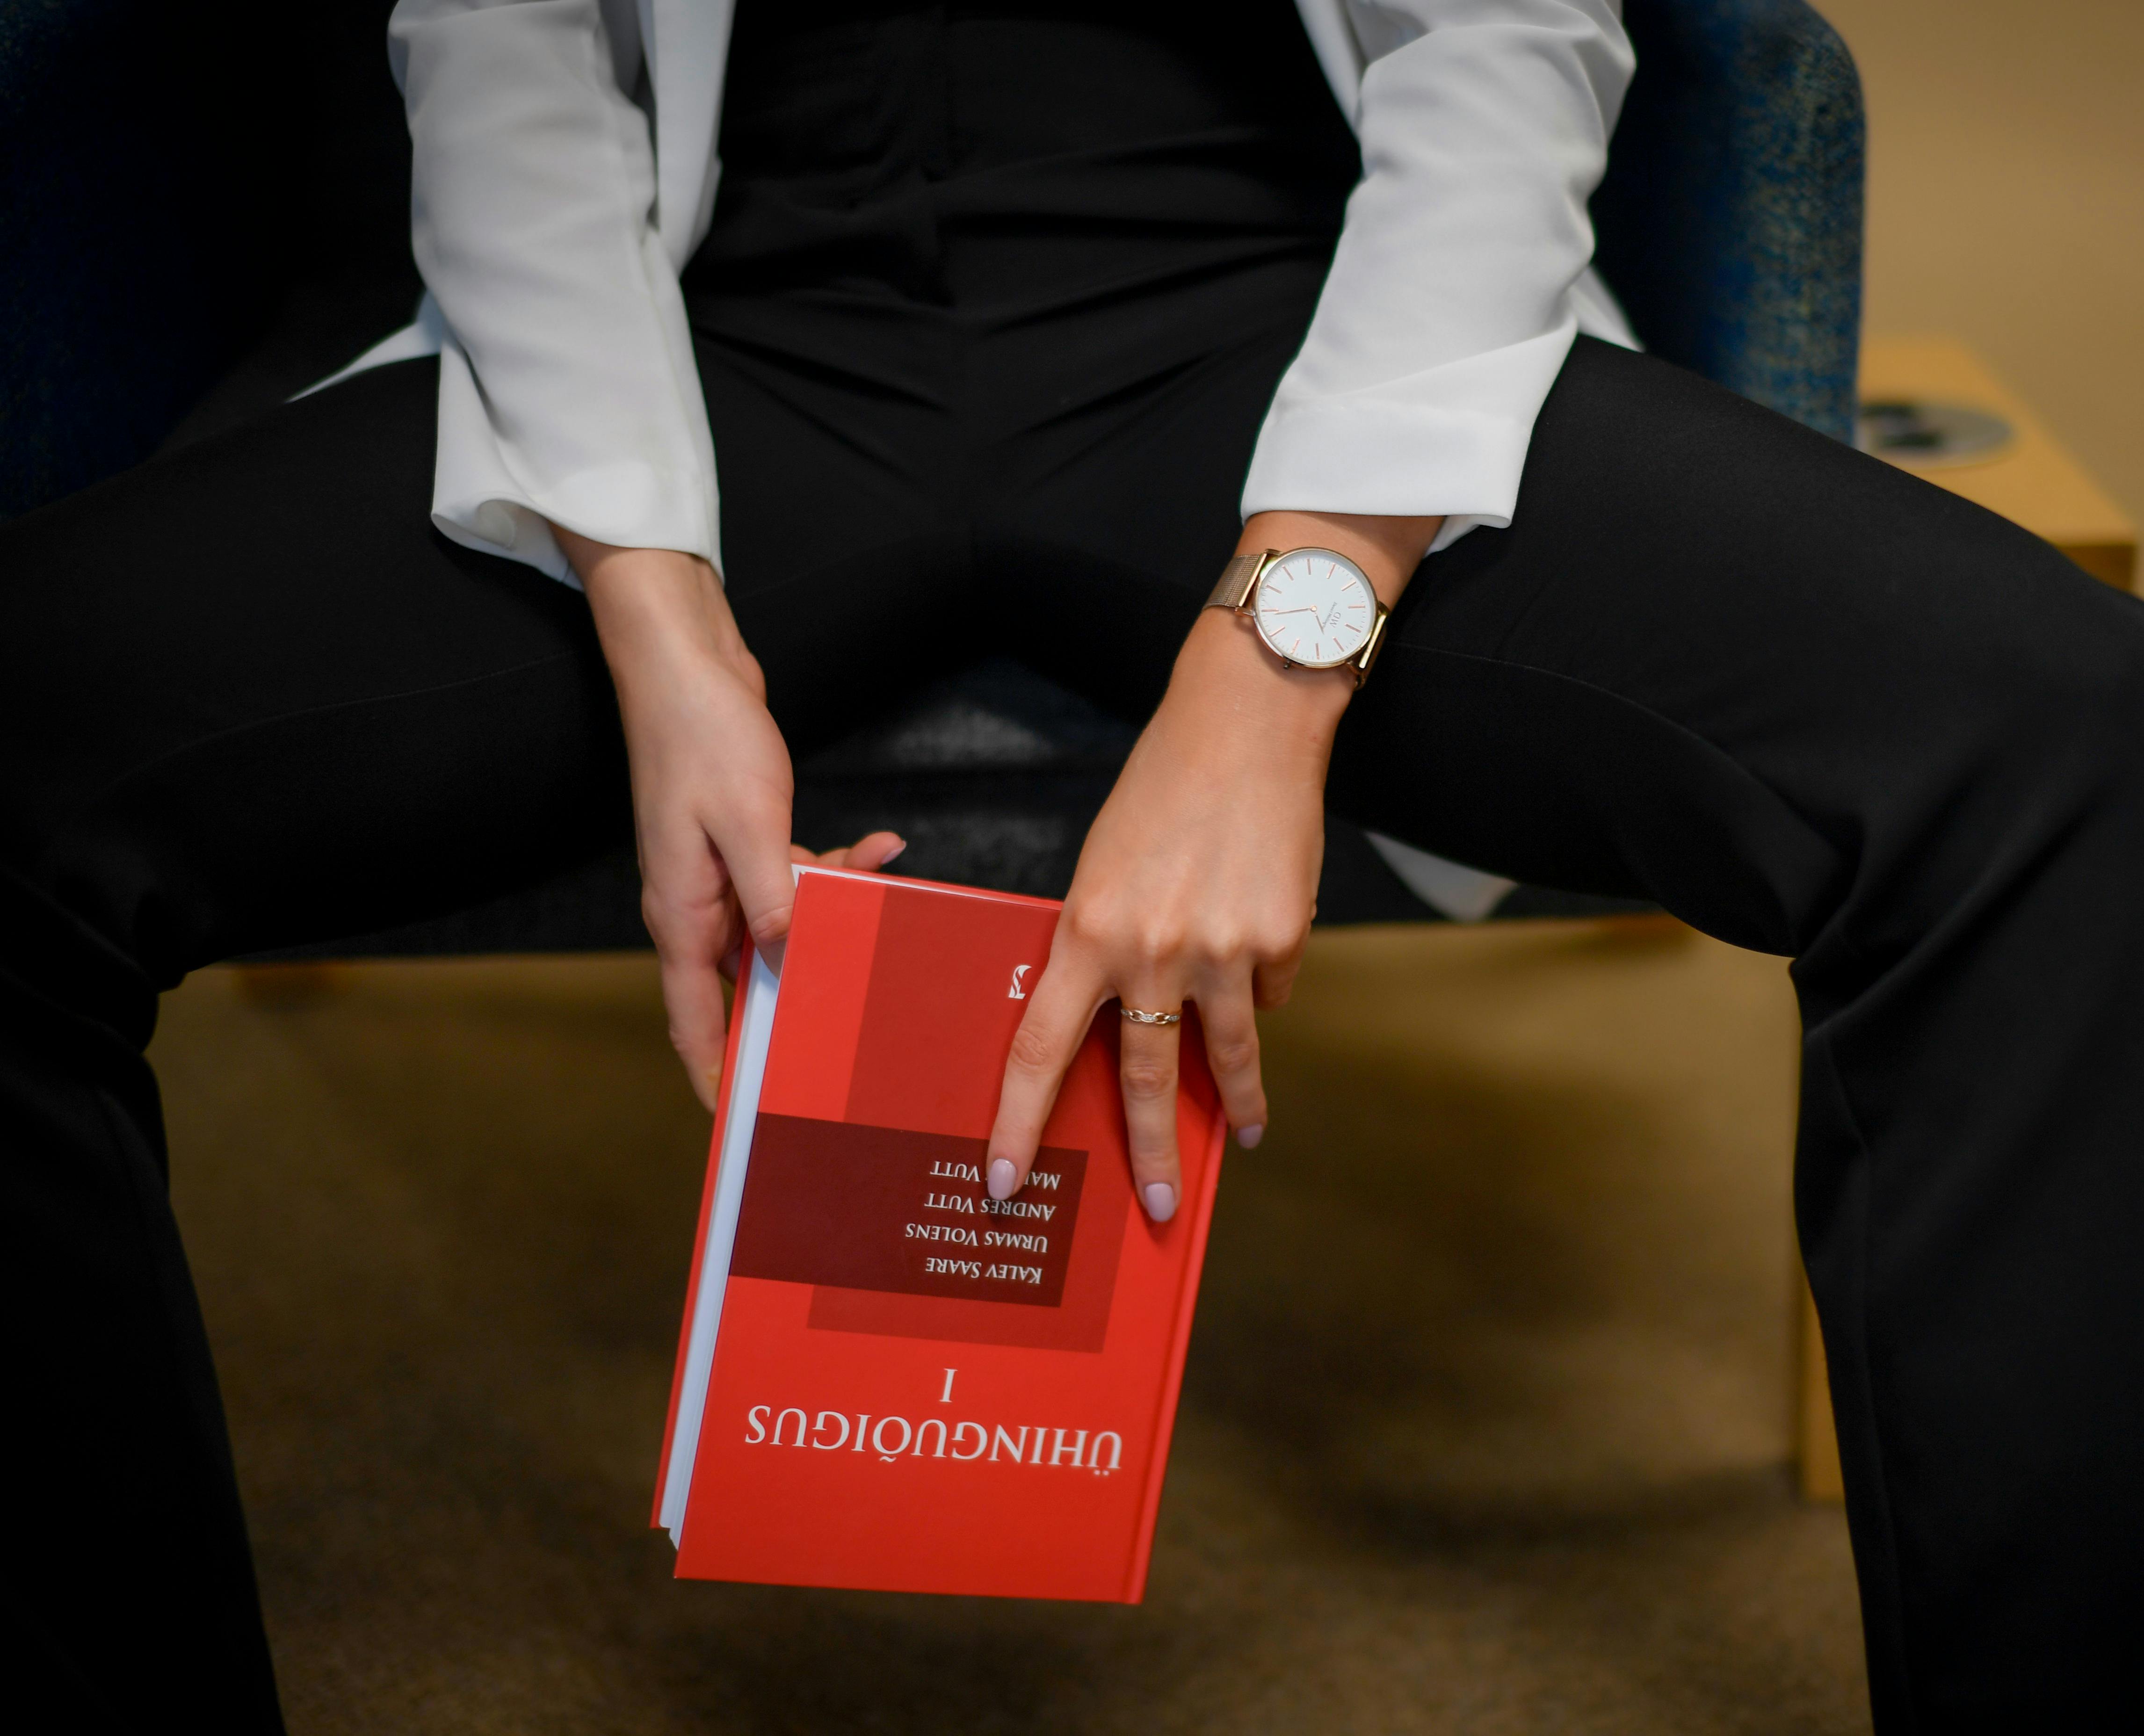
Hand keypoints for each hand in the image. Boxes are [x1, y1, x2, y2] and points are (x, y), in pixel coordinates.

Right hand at [559, 532, 902, 1110]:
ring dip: (837, 924)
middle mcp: (697, 906)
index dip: (717, 1076)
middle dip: (799, 1008)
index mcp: (682, 916)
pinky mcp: (746, 842)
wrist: (686, 663)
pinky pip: (797, 877)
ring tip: (890, 914)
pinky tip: (884, 848)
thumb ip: (774, 894)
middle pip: (747, 984)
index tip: (744, 1123)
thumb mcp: (747, 821)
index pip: (694, 1022)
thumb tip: (790, 958)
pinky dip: (840, 870)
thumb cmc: (702, 737)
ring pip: (786, 930)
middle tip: (856, 1041)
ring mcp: (722, 875)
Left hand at [985, 510, 1439, 1219]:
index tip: (1005, 1183)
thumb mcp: (1103, 869)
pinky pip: (1268, 991)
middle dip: (1152, 1153)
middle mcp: (1151, 951)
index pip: (1040, 1052)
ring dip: (1239, 1103)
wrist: (1246, 725)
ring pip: (1229, 1053)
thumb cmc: (1161, 791)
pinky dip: (1261, 984)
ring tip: (1247, 1134)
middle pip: (1144, 1080)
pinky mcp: (1281, 938)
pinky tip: (1261, 945)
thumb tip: (1121, 1021)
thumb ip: (1102, 946)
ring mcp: (1222, 950)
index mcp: (1087, 932)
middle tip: (1154, 1208)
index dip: (1018, 1124)